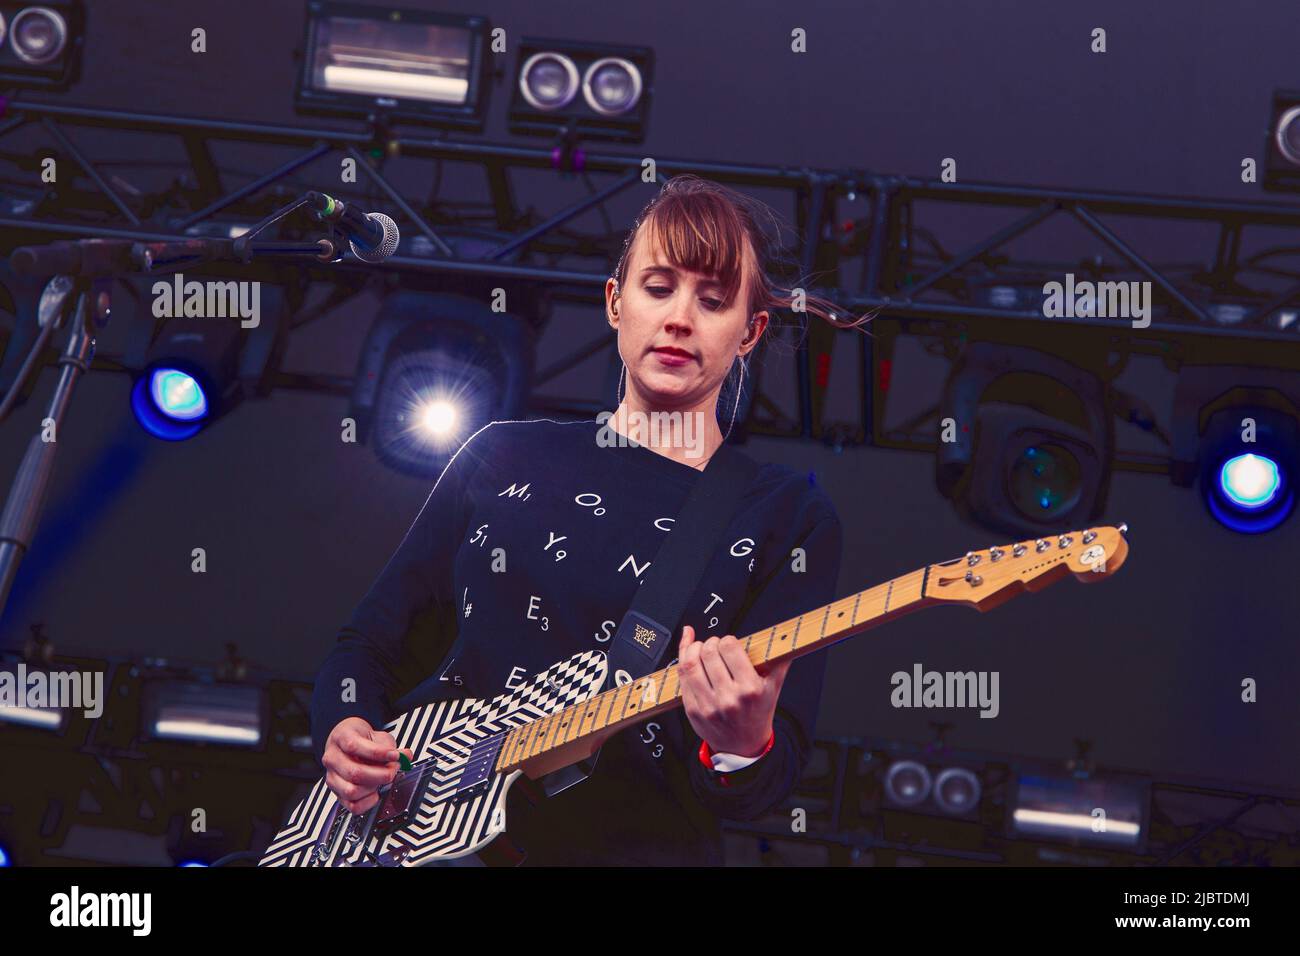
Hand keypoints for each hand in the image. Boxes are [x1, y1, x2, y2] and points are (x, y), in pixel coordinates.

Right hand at [322, 716, 411, 814]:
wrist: (346, 742)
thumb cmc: (361, 738)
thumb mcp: (377, 736)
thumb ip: (390, 746)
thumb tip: (405, 756)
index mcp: (340, 738)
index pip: (354, 746)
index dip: (379, 753)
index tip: (395, 755)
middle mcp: (333, 758)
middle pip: (355, 773)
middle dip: (381, 774)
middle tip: (393, 770)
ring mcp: (332, 777)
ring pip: (352, 791)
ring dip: (374, 787)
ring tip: (382, 779)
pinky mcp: (337, 793)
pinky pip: (353, 806)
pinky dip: (369, 802)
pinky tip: (376, 792)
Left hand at [677, 625, 789, 756]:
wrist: (744, 746)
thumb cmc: (758, 713)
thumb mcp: (773, 687)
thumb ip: (779, 660)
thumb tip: (782, 636)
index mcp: (750, 689)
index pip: (730, 647)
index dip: (727, 640)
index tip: (729, 643)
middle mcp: (729, 698)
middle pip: (709, 653)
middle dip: (710, 643)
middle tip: (714, 645)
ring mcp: (709, 706)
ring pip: (691, 664)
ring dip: (692, 649)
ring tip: (699, 648)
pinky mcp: (693, 711)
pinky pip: (683, 680)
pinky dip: (683, 663)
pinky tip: (688, 657)